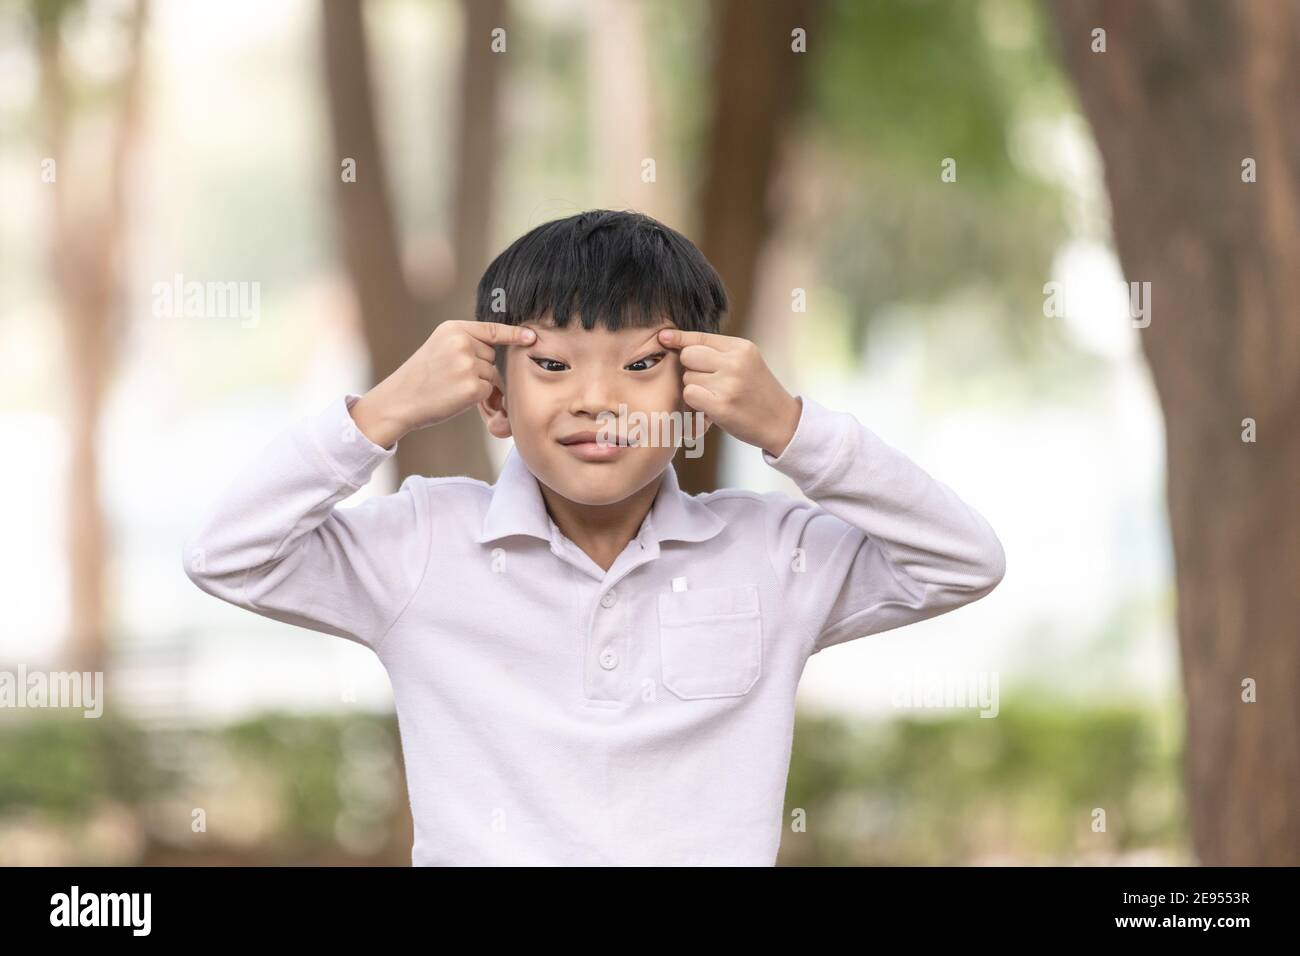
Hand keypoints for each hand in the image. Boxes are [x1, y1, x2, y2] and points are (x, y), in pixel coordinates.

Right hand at [350, 320, 534, 448]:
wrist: (399, 400)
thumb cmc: (421, 377)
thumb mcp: (440, 347)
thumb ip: (466, 342)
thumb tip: (499, 348)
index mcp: (453, 329)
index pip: (491, 329)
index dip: (514, 333)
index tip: (532, 336)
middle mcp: (462, 343)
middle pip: (492, 356)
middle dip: (480, 368)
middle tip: (451, 377)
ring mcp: (468, 364)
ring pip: (491, 374)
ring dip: (479, 383)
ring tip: (450, 386)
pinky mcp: (472, 387)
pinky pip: (489, 391)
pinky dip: (478, 398)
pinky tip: (455, 397)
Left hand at [657, 328, 800, 457]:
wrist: (782, 422)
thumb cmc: (758, 393)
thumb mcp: (746, 363)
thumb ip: (718, 353)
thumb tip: (675, 341)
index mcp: (741, 348)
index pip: (700, 337)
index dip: (679, 338)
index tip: (663, 337)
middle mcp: (735, 362)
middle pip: (688, 356)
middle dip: (690, 369)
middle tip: (707, 383)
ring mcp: (729, 383)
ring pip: (687, 377)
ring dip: (694, 388)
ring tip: (715, 397)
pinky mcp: (721, 405)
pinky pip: (689, 395)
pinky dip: (694, 403)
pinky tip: (709, 408)